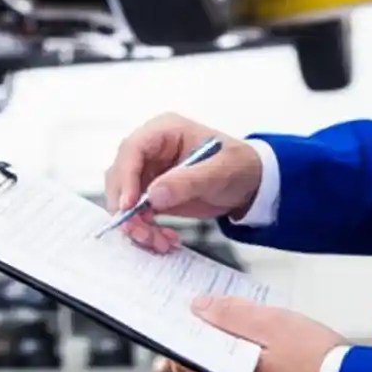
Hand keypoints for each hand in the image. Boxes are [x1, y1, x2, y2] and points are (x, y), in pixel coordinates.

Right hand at [104, 113, 262, 252]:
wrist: (251, 184)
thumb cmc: (239, 166)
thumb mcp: (220, 171)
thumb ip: (188, 181)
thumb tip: (154, 195)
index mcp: (165, 131)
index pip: (132, 149)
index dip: (125, 177)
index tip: (129, 205)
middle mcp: (151, 150)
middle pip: (120, 176)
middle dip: (126, 208)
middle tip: (140, 231)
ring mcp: (149, 173)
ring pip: (124, 199)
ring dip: (136, 224)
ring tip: (158, 241)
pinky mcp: (152, 194)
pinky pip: (137, 214)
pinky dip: (146, 230)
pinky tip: (164, 240)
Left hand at [187, 297, 346, 371]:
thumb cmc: (320, 365)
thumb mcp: (273, 324)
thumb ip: (231, 314)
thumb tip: (201, 307)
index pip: (184, 364)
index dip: (183, 339)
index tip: (189, 320)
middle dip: (207, 353)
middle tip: (218, 329)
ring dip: (234, 366)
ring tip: (256, 342)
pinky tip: (275, 363)